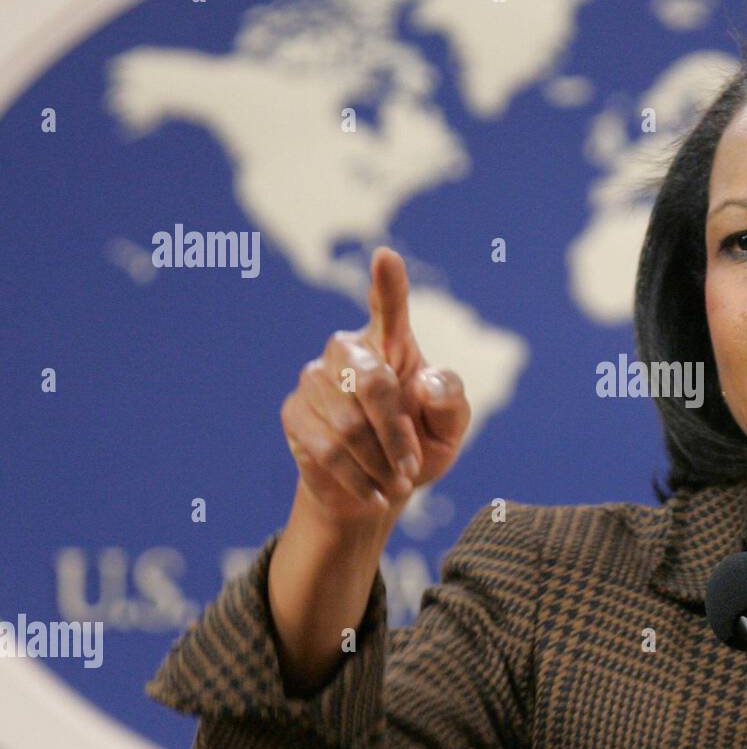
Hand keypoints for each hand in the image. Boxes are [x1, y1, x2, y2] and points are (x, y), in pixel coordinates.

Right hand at [280, 247, 469, 523]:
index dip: (387, 284)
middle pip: (372, 382)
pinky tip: (374, 492)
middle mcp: (350, 351)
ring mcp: (315, 379)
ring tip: (396, 483)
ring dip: (379, 462)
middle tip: (412, 470)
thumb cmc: (418, 448)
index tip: (386, 257)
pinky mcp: (294, 413)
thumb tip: (423, 381)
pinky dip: (357, 477)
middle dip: (396, 433)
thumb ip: (449, 402)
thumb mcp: (449, 430)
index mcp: (393, 344)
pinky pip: (325, 448)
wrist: (378, 490)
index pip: (389, 308)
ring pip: (348, 424)